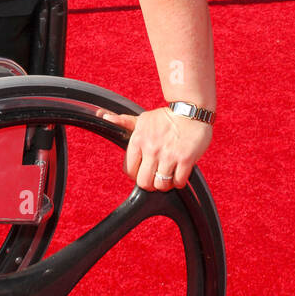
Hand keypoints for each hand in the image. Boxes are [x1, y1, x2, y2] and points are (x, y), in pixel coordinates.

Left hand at [96, 106, 212, 191]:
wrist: (191, 110)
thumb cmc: (166, 117)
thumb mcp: (143, 119)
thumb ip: (124, 122)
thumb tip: (103, 116)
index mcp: (138, 140)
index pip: (129, 170)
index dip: (136, 174)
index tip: (143, 171)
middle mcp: (151, 149)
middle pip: (143, 182)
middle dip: (149, 184)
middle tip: (155, 178)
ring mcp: (168, 155)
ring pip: (160, 185)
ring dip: (164, 185)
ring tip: (167, 177)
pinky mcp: (185, 159)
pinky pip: (179, 182)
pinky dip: (179, 182)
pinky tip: (179, 175)